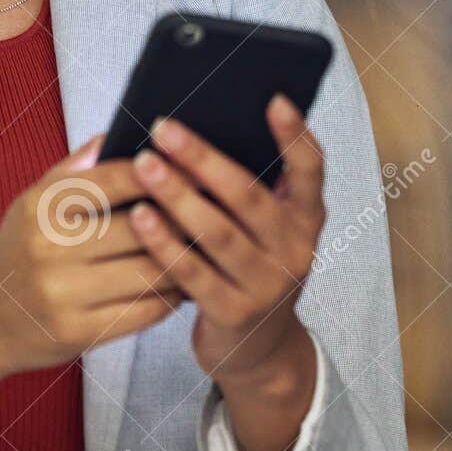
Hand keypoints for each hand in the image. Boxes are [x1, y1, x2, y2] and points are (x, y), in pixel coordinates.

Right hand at [0, 134, 186, 379]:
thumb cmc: (18, 252)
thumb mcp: (32, 202)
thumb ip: (74, 170)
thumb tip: (114, 134)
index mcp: (43, 207)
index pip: (115, 179)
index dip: (162, 171)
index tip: (197, 168)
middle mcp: (50, 247)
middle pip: (141, 227)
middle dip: (183, 217)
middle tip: (216, 209)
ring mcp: (64, 293)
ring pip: (149, 271)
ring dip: (185, 260)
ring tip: (207, 247)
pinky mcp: (79, 332)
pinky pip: (144, 311)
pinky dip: (171, 296)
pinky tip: (183, 284)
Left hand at [126, 94, 325, 384]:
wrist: (258, 351)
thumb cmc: (247, 268)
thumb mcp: (263, 231)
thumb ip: (245, 190)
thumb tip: (195, 134)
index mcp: (305, 220)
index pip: (310, 171)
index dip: (294, 135)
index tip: (274, 99)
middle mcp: (295, 250)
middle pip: (250, 197)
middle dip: (205, 159)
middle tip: (165, 128)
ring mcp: (267, 285)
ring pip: (219, 233)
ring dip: (178, 196)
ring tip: (144, 165)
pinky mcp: (235, 314)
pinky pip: (194, 273)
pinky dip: (165, 243)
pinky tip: (141, 217)